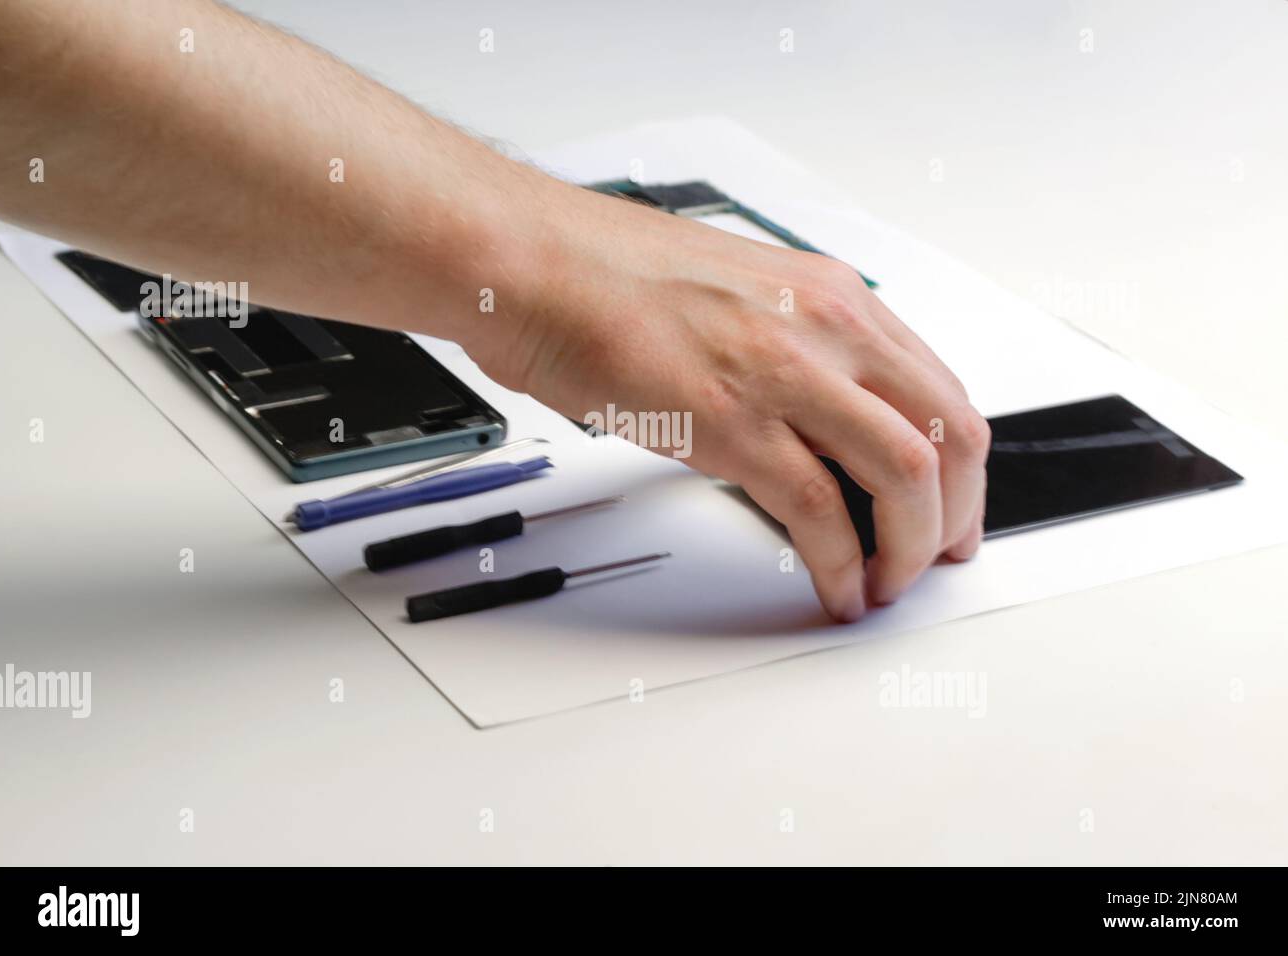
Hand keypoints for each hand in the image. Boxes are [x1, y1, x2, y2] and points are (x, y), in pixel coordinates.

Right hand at [467, 183, 990, 621]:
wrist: (531, 260)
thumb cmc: (607, 273)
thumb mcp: (736, 297)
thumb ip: (790, 349)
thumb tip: (815, 416)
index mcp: (832, 296)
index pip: (939, 388)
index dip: (961, 463)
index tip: (953, 504)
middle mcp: (826, 326)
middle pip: (950, 432)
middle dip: (959, 513)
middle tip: (941, 555)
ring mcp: (784, 371)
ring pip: (907, 475)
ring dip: (913, 547)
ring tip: (890, 583)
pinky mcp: (731, 420)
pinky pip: (819, 511)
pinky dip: (842, 564)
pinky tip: (836, 587)